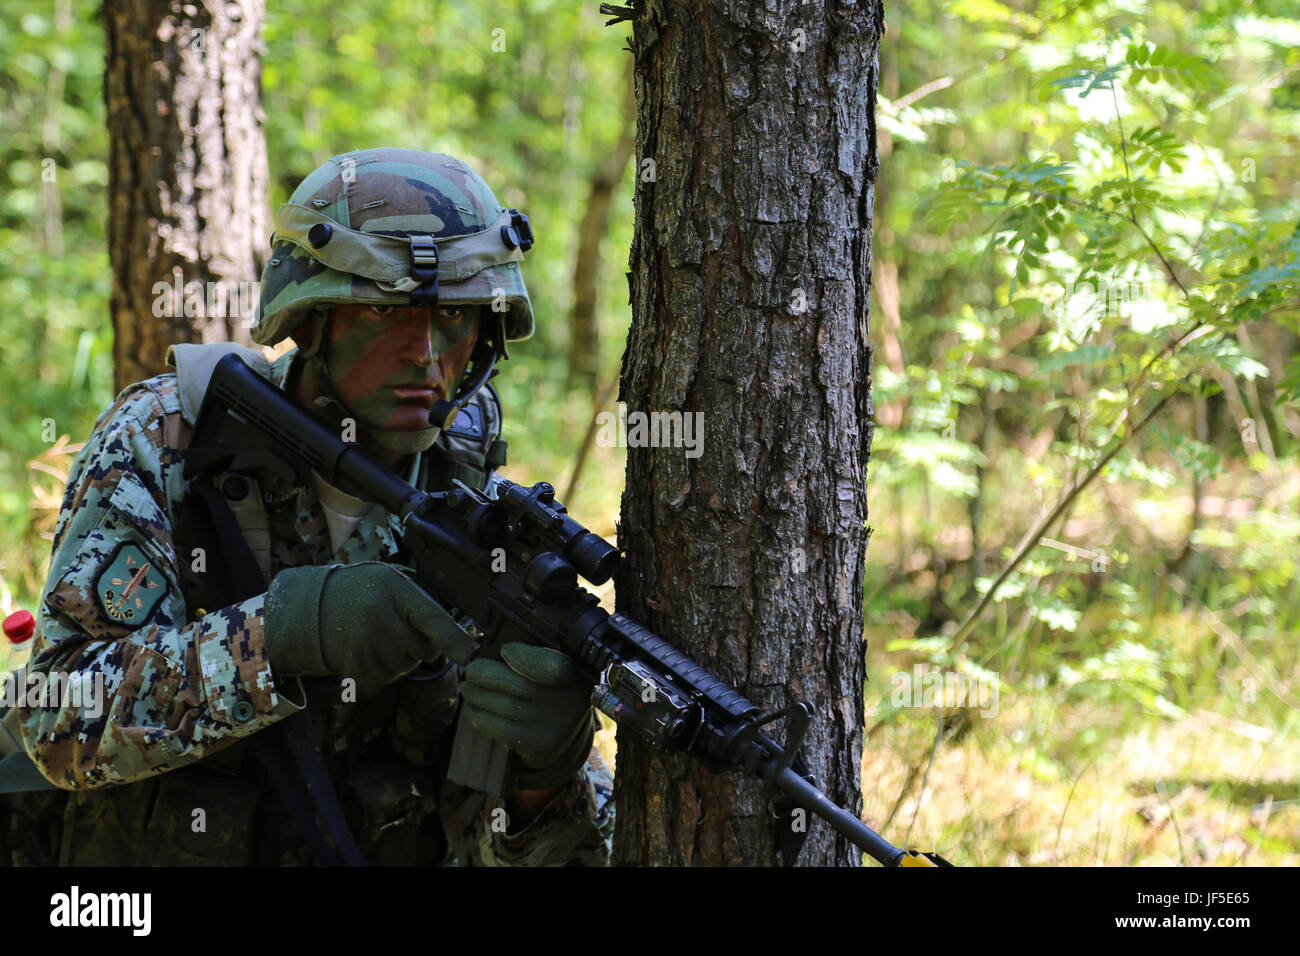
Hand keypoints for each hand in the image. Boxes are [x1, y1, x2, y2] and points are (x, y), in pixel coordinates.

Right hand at [264, 561, 475, 691]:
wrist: (309, 607)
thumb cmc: (361, 592)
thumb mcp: (390, 581)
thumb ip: (421, 602)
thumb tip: (459, 634)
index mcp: (396, 590)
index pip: (433, 619)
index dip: (455, 640)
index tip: (470, 656)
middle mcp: (381, 616)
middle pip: (424, 651)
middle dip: (418, 645)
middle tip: (393, 627)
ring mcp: (366, 643)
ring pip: (405, 668)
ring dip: (397, 659)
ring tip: (373, 636)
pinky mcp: (354, 666)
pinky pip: (383, 680)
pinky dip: (379, 671)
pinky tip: (363, 650)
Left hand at [460, 643, 594, 788]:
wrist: (568, 734)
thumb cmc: (554, 690)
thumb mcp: (559, 669)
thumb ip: (536, 657)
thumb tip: (496, 653)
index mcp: (570, 675)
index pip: (548, 664)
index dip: (524, 656)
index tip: (505, 649)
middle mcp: (561, 701)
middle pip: (515, 684)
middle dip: (485, 675)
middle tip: (470, 671)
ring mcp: (545, 724)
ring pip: (501, 705)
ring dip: (476, 696)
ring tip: (467, 689)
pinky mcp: (532, 744)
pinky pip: (497, 727)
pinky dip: (479, 717)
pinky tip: (472, 710)